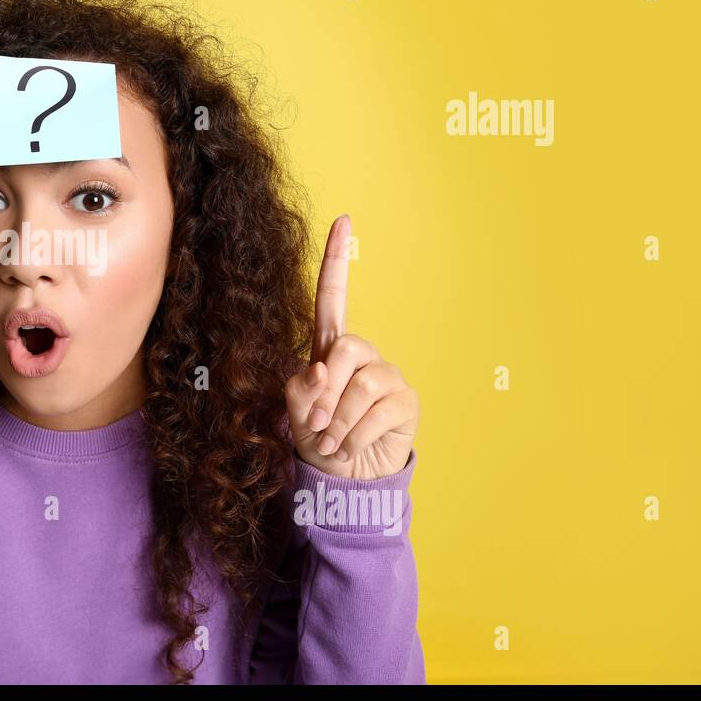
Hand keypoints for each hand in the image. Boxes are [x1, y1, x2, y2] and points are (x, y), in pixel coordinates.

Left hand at [284, 214, 418, 479]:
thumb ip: (300, 389)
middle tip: (315, 427)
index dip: (337, 260)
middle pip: (345, 349)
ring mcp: (387, 376)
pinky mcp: (405, 402)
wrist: (344, 480)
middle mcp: (362, 354)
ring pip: (359, 387)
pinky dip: (352, 438)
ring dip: (336, 424)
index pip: (333, 296)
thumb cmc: (317, 439)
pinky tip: (350, 449)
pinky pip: (374, 414)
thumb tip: (322, 371)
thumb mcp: (295, 413)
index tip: (343, 221)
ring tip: (332, 444)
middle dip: (324, 392)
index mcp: (330, 347)